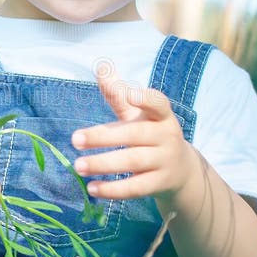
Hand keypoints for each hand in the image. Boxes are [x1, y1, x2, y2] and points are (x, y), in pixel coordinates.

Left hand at [71, 69, 194, 210]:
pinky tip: (91, 188)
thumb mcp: (138, 115)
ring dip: (103, 164)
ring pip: (133, 162)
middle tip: (74, 139)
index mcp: (162, 116)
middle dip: (103, 137)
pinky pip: (135, 187)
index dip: (145, 98)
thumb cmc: (151, 135)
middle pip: (134, 134)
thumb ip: (119, 94)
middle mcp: (167, 137)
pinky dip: (113, 189)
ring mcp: (165, 161)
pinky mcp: (160, 184)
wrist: (181, 171)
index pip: (158, 103)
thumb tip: (100, 66)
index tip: (129, 94)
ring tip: (78, 166)